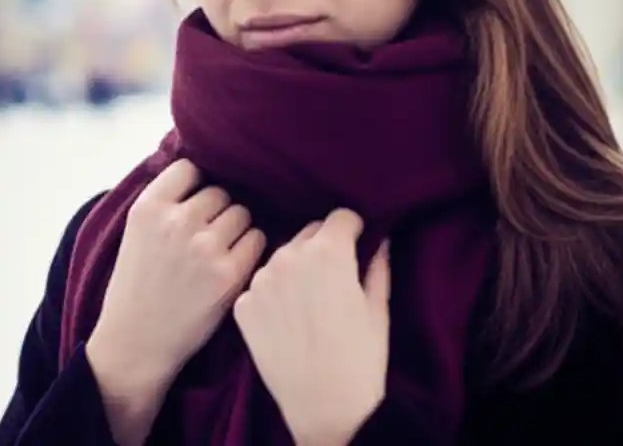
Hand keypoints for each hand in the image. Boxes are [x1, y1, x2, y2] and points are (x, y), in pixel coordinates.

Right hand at [86, 159, 265, 443]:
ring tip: (217, 254)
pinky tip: (232, 267)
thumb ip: (167, 200)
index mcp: (148, 208)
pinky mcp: (229, 273)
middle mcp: (176, 222)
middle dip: (218, 212)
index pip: (191, 169)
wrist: (136, 343)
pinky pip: (259, 239)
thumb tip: (206, 159)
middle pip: (222, 193)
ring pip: (243, 214)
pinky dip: (251, 250)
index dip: (197, 188)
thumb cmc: (140, 285)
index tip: (193, 209)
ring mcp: (204, 247)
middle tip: (205, 240)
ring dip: (237, 230)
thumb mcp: (137, 233)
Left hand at [233, 208, 390, 445]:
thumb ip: (377, 264)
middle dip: (323, 247)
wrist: (324, 406)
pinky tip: (288, 320)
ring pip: (282, 257)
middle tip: (334, 278)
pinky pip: (261, 286)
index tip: (357, 245)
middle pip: (309, 233)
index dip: (353, 230)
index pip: (340, 216)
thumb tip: (380, 240)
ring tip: (308, 301)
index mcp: (329, 251)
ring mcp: (260, 282)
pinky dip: (274, 295)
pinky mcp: (242, 307)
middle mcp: (289, 258)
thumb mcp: (378, 306)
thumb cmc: (361, 356)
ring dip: (296, 268)